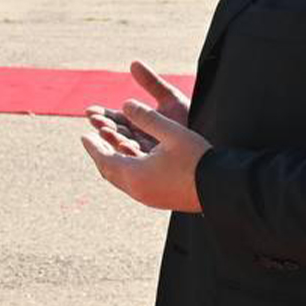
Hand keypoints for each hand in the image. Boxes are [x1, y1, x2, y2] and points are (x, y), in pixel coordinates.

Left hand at [80, 82, 210, 212]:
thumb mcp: (171, 131)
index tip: (84, 134)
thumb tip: (125, 104)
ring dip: (113, 163)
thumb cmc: (198, 159)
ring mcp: (149, 199)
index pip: (104, 159)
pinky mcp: (161, 200)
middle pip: (110, 172)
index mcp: (135, 174)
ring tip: (109, 150)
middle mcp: (138, 190)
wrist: (222, 190)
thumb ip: (147, 117)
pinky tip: (133, 164)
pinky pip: (134, 185)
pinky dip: (126, 171)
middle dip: (100, 154)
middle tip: (92, 140)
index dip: (93, 146)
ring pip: (122, 180)